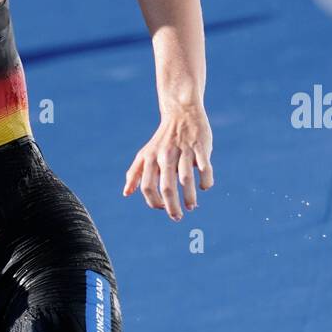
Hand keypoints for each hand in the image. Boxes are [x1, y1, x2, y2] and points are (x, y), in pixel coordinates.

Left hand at [123, 105, 213, 220]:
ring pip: (186, 179)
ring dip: (189, 197)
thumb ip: (135, 173)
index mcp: (151, 159)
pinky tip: (205, 187)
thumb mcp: (144, 154)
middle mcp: (166, 156)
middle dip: (172, 207)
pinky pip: (204, 167)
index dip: (154, 202)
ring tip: (191, 207)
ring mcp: (184, 151)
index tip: (162, 208)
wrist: (181, 113)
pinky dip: (206, 181)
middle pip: (167, 187)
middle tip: (177, 217)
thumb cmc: (162, 140)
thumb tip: (126, 194)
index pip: (148, 187)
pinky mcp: (200, 146)